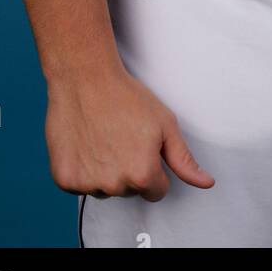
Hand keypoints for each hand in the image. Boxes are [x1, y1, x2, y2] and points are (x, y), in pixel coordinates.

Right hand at [45, 65, 215, 200]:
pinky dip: (81, 169)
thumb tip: (206, 183)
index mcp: (143, 174)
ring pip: (104, 189)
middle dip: (128, 169)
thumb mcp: (165, 124)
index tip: (142, 147)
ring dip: (104, 171)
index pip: (156, 191)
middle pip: (129, 190)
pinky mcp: (64, 179)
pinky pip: (78, 185)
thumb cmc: (125, 97)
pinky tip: (85, 142)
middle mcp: (115, 185)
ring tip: (102, 137)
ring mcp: (88, 183)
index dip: (152, 167)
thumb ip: (184, 160)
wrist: (86, 79)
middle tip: (121, 137)